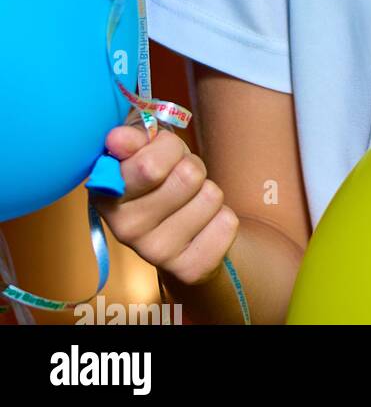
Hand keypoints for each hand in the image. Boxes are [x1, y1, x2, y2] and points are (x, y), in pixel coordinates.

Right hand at [91, 122, 239, 285]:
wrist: (184, 235)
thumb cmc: (164, 180)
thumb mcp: (148, 150)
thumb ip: (135, 138)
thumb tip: (119, 137)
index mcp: (107, 196)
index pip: (151, 165)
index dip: (168, 148)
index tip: (160, 152)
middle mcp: (125, 230)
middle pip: (189, 176)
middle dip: (192, 166)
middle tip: (180, 176)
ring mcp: (155, 254)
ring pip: (211, 196)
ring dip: (207, 190)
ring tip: (190, 201)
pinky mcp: (189, 270)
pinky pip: (227, 222)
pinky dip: (222, 217)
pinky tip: (203, 225)